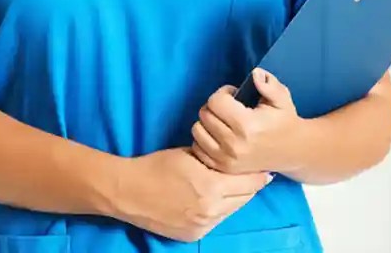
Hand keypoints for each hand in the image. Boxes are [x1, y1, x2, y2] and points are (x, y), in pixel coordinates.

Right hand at [113, 147, 272, 242]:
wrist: (127, 192)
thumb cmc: (155, 166)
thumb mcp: (188, 154)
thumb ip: (215, 159)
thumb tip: (235, 158)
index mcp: (211, 186)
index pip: (250, 182)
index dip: (258, 173)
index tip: (262, 167)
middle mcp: (212, 209)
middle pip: (246, 198)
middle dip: (249, 186)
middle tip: (248, 175)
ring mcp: (203, 225)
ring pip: (232, 210)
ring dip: (234, 198)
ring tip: (227, 186)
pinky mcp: (194, 235)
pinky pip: (216, 221)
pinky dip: (218, 210)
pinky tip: (209, 199)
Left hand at [191, 68, 304, 175]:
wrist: (294, 152)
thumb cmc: (285, 122)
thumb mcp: (282, 100)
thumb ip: (268, 85)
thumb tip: (255, 74)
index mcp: (247, 125)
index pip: (215, 101)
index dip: (223, 93)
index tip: (233, 95)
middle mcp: (234, 144)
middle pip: (205, 114)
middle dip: (214, 106)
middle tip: (228, 107)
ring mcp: (227, 158)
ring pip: (197, 130)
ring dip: (206, 122)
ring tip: (222, 120)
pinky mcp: (223, 167)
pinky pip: (197, 148)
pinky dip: (203, 139)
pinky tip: (217, 134)